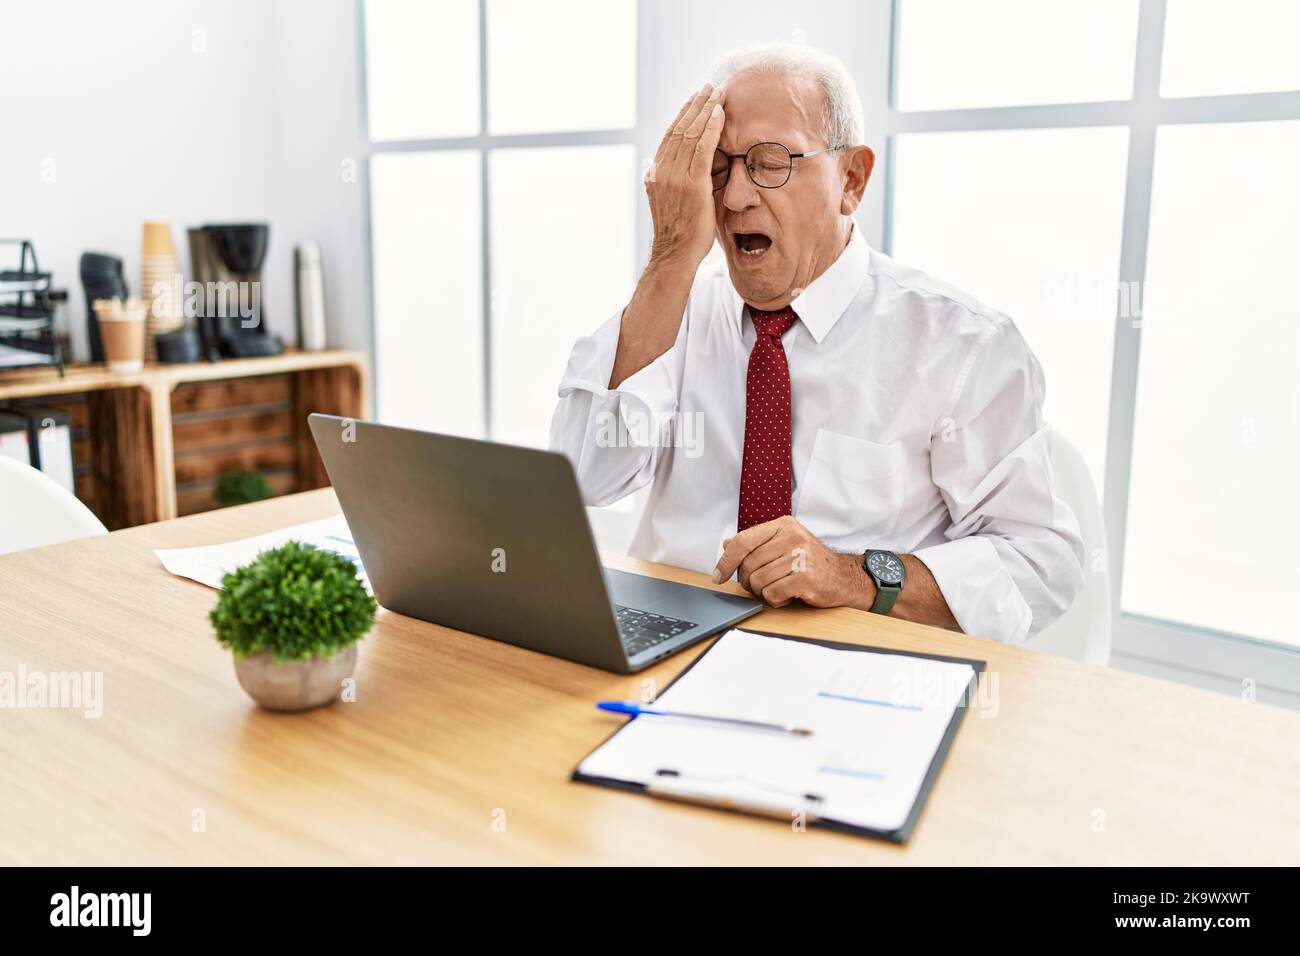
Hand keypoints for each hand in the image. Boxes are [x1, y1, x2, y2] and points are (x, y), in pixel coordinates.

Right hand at [644, 84, 725, 272]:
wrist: (675, 255)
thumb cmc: (680, 232)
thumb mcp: (672, 200)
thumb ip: (676, 180)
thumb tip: (684, 168)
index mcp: (655, 172)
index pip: (670, 135)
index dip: (684, 114)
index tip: (697, 99)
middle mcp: (661, 171)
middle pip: (679, 128)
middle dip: (696, 105)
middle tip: (710, 87)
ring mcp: (674, 177)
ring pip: (689, 134)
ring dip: (705, 110)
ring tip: (717, 93)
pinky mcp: (690, 185)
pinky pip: (701, 149)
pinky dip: (710, 128)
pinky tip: (719, 114)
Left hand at [710, 516, 873, 609]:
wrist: (844, 577)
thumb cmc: (811, 562)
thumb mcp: (784, 545)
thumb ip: (756, 543)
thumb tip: (727, 544)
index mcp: (783, 525)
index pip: (743, 541)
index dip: (726, 561)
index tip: (718, 576)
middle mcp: (792, 538)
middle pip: (748, 565)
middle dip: (748, 582)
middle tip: (761, 587)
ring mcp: (800, 557)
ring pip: (758, 582)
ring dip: (764, 592)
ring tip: (780, 589)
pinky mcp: (805, 578)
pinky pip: (772, 594)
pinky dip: (776, 600)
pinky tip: (789, 596)